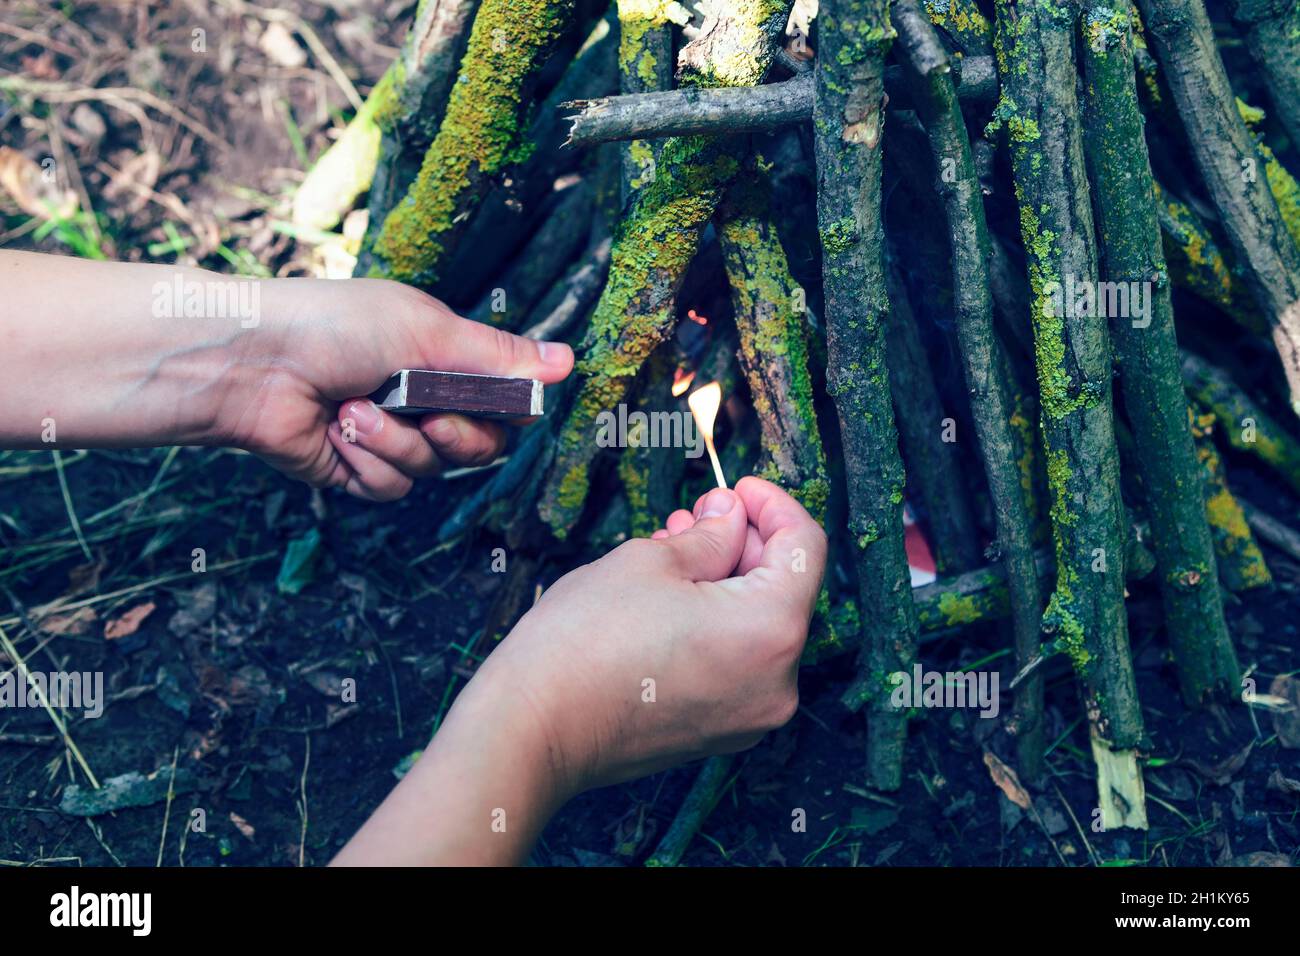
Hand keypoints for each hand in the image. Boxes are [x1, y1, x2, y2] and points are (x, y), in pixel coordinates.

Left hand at [0, 253, 571, 501]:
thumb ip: (498, 357)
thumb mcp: (428, 331)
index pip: (504, 404)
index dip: (505, 413)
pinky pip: (391, 487)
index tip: (494, 405)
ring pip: (432, 471)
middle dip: (454, 435)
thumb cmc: (336, 326)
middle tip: (428, 414)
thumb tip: (567, 361)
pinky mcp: (356, 471)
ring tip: (355, 410)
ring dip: (396, 443)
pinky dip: (367, 462)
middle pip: (479, 447)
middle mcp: (421, 401)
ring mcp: (389, 438)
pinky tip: (337, 432)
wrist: (255, 362)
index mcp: (443, 361)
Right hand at [333, 476, 826, 864]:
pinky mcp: (720, 733)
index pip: (805, 547)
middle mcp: (778, 682)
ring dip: (724, 582)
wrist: (532, 728)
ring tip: (670, 555)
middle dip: (742, 544)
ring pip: (758, 627)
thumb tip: (734, 517)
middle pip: (784, 589)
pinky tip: (669, 601)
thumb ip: (711, 533)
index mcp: (772, 630)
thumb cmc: (584, 642)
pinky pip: (737, 664)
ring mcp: (750, 716)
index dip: (773, 506)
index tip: (739, 488)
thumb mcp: (652, 559)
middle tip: (692, 518)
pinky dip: (716, 626)